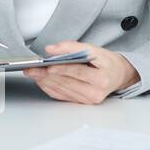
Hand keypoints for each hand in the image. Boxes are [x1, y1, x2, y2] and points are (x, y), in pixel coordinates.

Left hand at [23, 41, 139, 103]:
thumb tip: (51, 49)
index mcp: (101, 78)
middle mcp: (95, 92)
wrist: (117, 75)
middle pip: (66, 82)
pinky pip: (60, 95)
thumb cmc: (106, 62)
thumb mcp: (94, 49)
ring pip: (61, 90)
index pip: (78, 72)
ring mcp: (87, 100)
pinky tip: (40, 79)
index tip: (47, 66)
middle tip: (31, 68)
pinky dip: (48, 87)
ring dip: (44, 81)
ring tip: (33, 72)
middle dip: (46, 75)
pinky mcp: (80, 102)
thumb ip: (71, 47)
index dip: (61, 69)